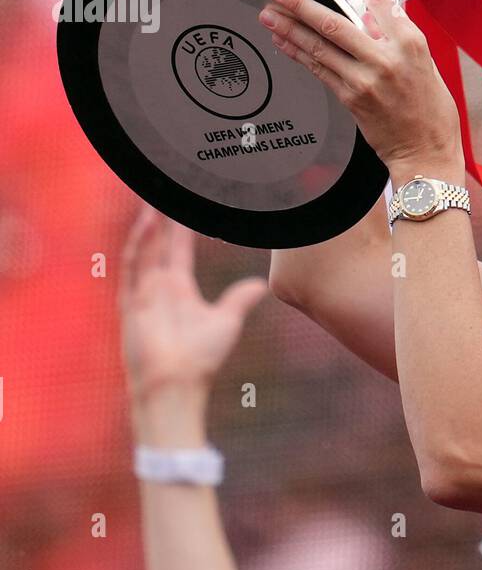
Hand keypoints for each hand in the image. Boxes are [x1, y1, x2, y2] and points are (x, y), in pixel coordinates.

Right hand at [120, 205, 267, 405]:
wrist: (178, 386)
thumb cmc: (200, 359)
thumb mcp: (225, 322)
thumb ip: (239, 300)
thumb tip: (261, 285)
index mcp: (179, 287)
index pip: (179, 246)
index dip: (181, 223)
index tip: (185, 198)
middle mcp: (158, 285)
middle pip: (159, 241)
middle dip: (160, 214)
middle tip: (163, 183)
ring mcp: (143, 292)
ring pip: (144, 248)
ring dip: (149, 222)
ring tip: (155, 195)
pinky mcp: (132, 303)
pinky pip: (134, 268)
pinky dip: (140, 245)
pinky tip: (148, 224)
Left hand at [258, 0, 462, 175]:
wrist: (425, 152)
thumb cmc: (431, 113)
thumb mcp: (427, 66)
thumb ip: (397, 38)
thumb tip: (370, 18)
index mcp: (411, 45)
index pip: (380, 5)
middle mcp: (385, 59)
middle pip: (334, 24)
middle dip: (300, 5)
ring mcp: (363, 79)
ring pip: (319, 47)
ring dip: (289, 29)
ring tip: (269, 15)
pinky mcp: (349, 98)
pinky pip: (318, 69)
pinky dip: (298, 54)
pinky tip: (284, 43)